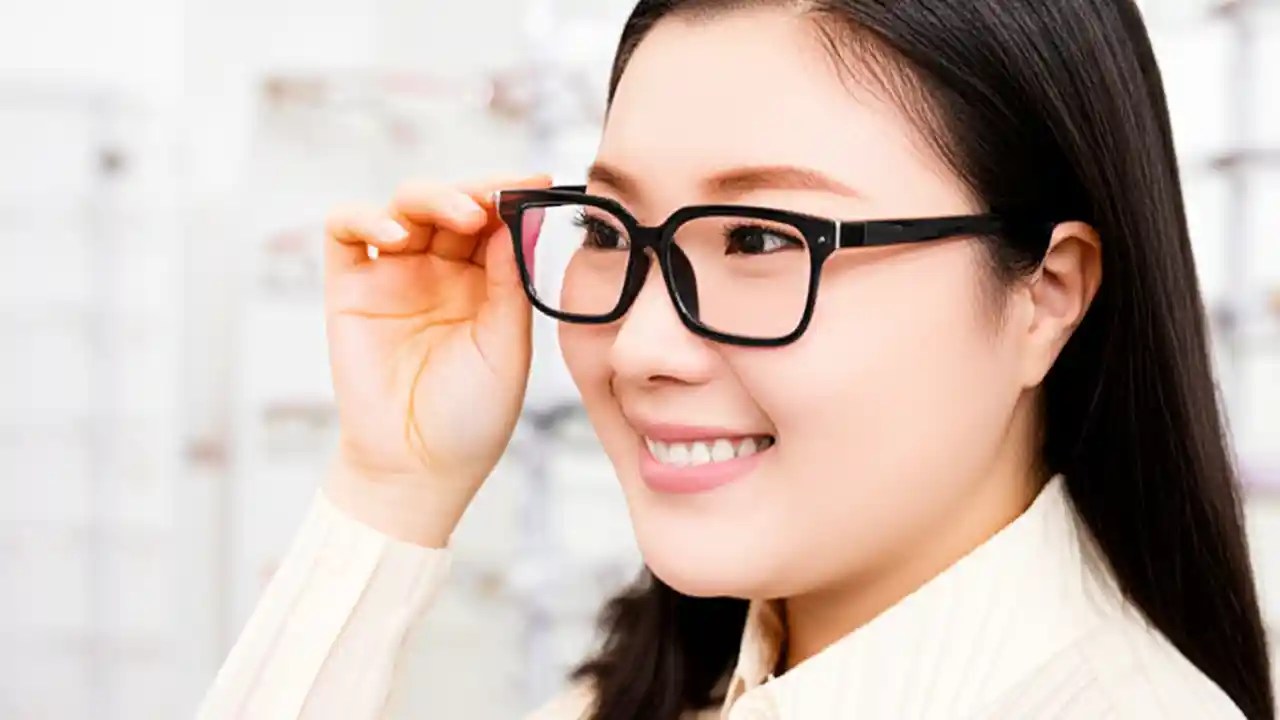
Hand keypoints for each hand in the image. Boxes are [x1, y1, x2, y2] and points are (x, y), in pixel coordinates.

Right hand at [322, 174, 551, 545]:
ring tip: (460, 215)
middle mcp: (439, 271)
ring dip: (431, 197)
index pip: (495, 221)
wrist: (418, 469)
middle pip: (451, 203)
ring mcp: (393, 275)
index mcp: (485, 283)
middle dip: (476, 190)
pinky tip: (397, 234)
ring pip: (404, 205)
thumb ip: (508, 283)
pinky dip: (365, 217)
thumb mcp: (505, 346)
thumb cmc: (471, 417)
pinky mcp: (349, 288)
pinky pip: (345, 231)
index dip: (512, 196)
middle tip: (496, 196)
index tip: (538, 181)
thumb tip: (516, 219)